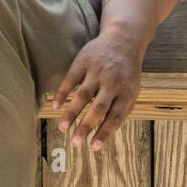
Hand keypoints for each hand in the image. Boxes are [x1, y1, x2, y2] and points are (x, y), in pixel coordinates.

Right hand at [51, 29, 143, 150]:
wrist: (123, 40)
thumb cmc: (126, 73)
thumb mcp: (131, 90)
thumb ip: (119, 110)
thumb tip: (102, 136)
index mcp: (127, 93)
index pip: (115, 117)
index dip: (104, 133)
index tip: (92, 147)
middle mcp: (113, 82)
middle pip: (98, 108)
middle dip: (85, 127)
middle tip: (75, 143)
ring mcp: (98, 71)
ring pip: (83, 95)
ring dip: (71, 113)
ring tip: (62, 128)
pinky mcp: (84, 61)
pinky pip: (71, 79)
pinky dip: (62, 93)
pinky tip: (55, 106)